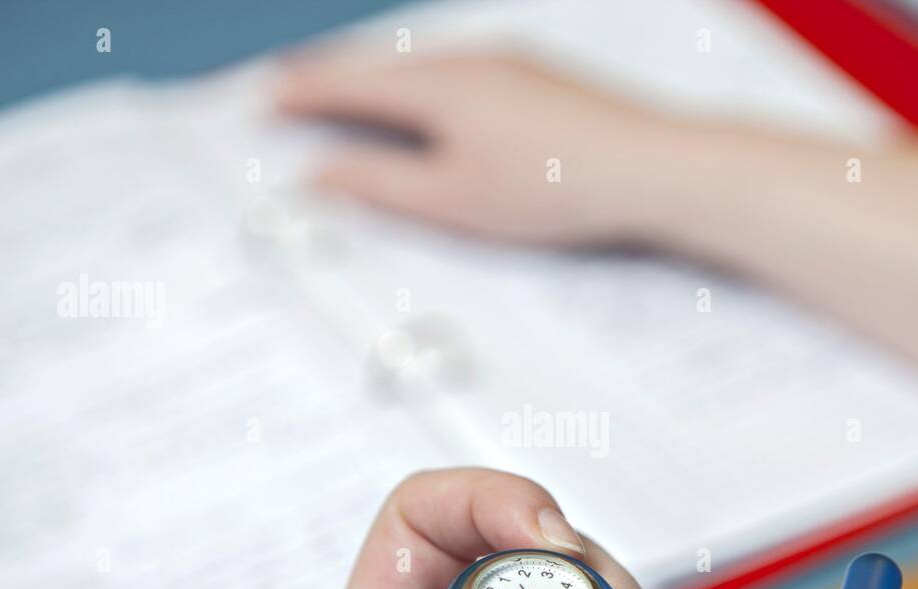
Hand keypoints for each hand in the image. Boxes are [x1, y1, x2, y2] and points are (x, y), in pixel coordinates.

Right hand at [275, 53, 670, 242]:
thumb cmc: (553, 188)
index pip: (352, 85)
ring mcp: (510, 61)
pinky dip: (426, 82)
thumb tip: (321, 174)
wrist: (651, 168)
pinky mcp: (540, 75)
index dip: (305, 94)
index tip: (266, 100)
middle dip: (335, 76)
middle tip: (291, 82)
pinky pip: (462, 70)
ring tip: (349, 89)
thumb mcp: (452, 201)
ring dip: (381, 77)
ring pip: (425, 64)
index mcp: (439, 85)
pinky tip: (432, 97)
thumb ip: (380, 185)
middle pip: (385, 64)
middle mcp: (470, 58)